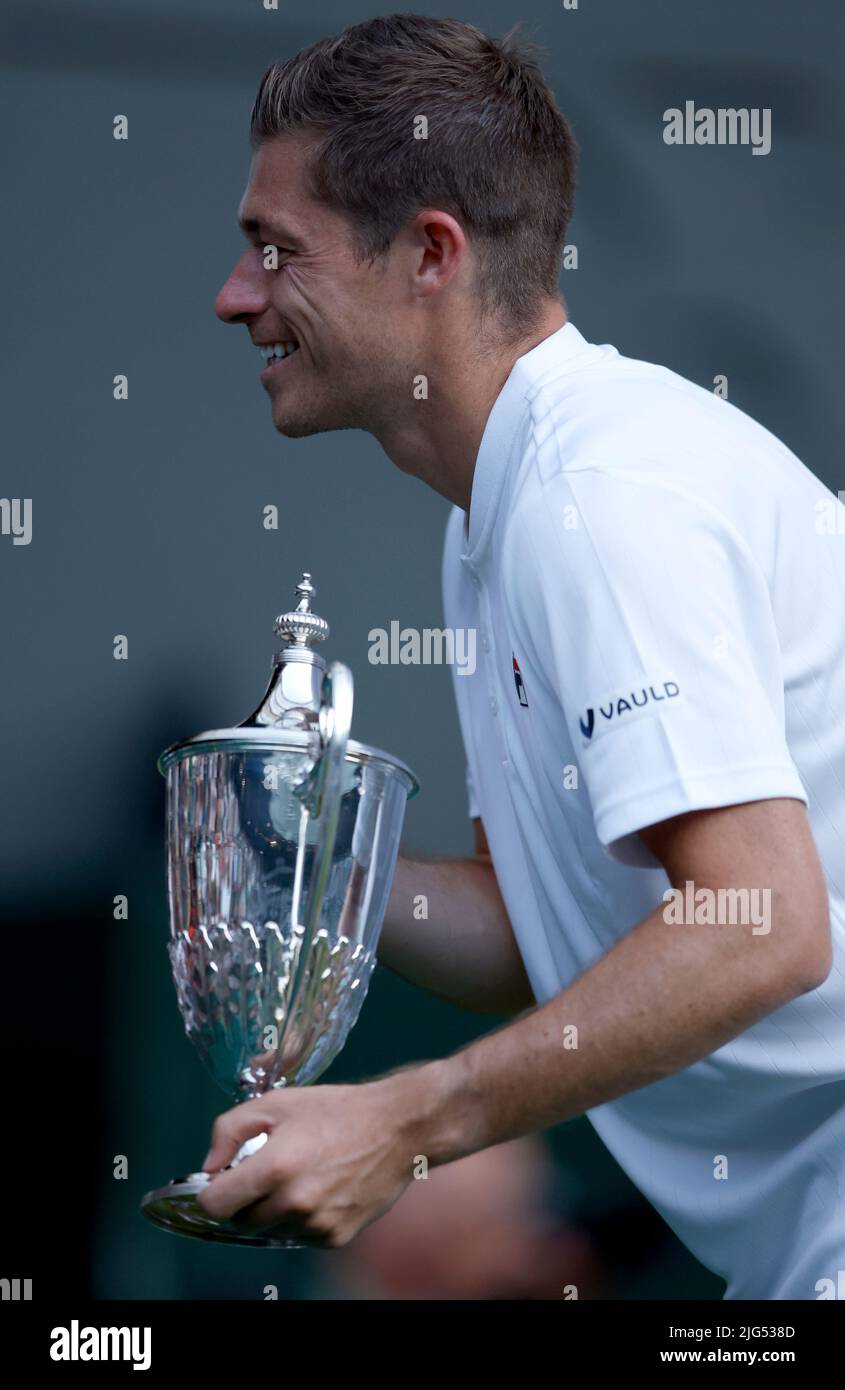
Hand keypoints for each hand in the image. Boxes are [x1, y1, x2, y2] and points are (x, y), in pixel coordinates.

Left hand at [195, 1074, 422, 1247]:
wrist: (398, 1129)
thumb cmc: (336, 1110)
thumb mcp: (277, 1103)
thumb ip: (230, 1130)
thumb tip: (209, 1167)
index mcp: (274, 1168)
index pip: (214, 1205)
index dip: (213, 1191)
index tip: (225, 1179)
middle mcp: (293, 1203)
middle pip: (241, 1221)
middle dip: (246, 1199)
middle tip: (268, 1170)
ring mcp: (316, 1225)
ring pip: (270, 1230)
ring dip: (274, 1209)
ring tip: (300, 1176)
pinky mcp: (335, 1238)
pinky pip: (300, 1236)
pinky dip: (301, 1219)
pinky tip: (320, 1189)